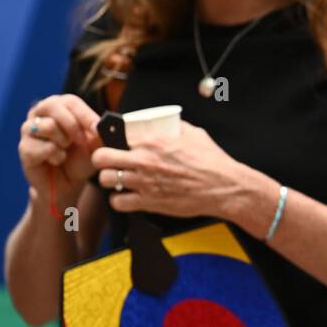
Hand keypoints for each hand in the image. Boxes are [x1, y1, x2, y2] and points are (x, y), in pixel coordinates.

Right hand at [18, 94, 101, 208]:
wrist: (68, 183)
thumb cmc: (81, 158)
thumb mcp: (96, 144)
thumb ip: (100, 131)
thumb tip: (104, 123)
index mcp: (59, 106)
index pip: (70, 101)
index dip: (85, 114)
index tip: (97, 129)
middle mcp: (39, 113)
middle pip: (52, 106)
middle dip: (72, 125)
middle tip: (81, 141)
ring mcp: (28, 130)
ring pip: (48, 126)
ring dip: (64, 141)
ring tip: (65, 151)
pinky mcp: (24, 148)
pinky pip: (43, 146)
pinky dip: (56, 156)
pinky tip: (56, 160)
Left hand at [90, 121, 248, 219]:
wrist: (224, 187)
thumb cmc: (212, 162)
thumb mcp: (195, 134)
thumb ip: (177, 127)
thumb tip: (169, 124)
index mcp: (154, 142)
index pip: (117, 136)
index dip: (112, 140)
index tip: (113, 143)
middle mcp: (145, 161)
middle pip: (102, 158)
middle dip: (101, 159)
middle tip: (108, 162)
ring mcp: (145, 183)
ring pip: (106, 180)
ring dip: (109, 181)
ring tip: (117, 180)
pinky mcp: (150, 202)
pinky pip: (119, 203)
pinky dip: (119, 201)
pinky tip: (127, 198)